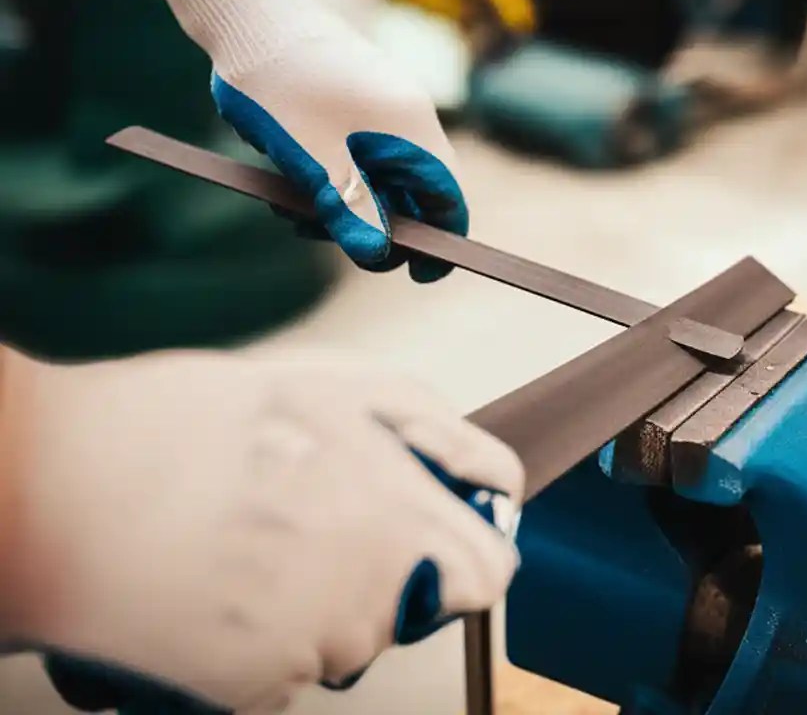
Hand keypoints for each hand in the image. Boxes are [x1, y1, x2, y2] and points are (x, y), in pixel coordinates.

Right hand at [1, 349, 521, 711]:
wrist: (51, 491)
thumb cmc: (178, 427)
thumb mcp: (331, 384)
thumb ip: (434, 432)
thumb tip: (493, 480)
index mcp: (395, 512)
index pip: (488, 573)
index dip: (467, 551)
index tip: (438, 535)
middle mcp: (366, 593)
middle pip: (415, 611)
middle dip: (390, 577)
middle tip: (318, 527)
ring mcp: (308, 650)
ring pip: (349, 641)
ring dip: (319, 605)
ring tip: (250, 546)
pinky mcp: (252, 691)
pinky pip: (286, 670)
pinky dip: (262, 640)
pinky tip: (217, 586)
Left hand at [164, 0, 465, 280]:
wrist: (246, 18)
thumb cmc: (279, 89)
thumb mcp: (313, 163)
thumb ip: (351, 213)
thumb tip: (379, 256)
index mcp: (410, 130)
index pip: (448, 198)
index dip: (440, 243)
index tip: (417, 275)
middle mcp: (407, 118)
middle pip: (411, 194)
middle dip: (372, 227)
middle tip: (323, 236)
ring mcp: (382, 108)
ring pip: (377, 178)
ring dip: (340, 206)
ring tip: (290, 209)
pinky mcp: (354, 104)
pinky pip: (356, 156)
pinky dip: (330, 179)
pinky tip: (289, 184)